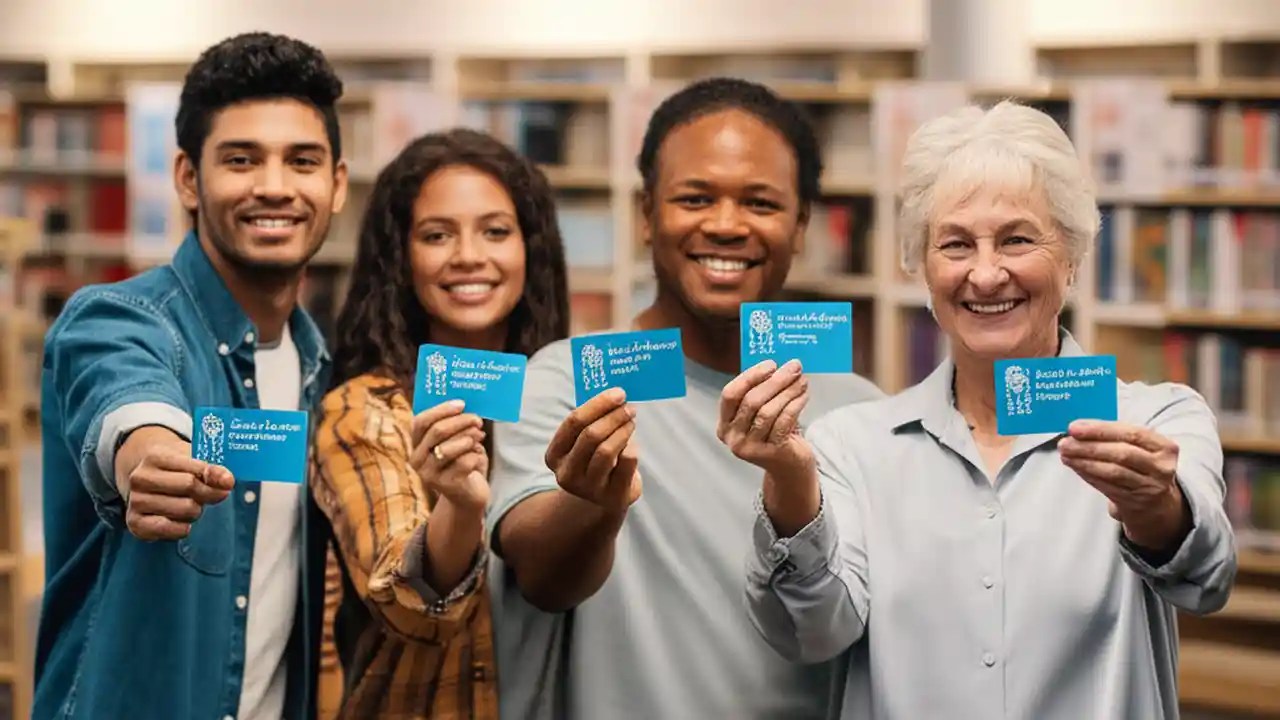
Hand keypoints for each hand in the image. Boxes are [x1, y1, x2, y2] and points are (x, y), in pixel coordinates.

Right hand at [124, 441, 234, 540]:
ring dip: (195, 511)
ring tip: (189, 505)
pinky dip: (182, 528)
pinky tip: (181, 521)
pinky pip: (169, 529)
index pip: (194, 469)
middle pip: (189, 487)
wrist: (148, 482)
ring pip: (184, 509)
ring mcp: (135, 501)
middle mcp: (140, 478)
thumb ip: (210, 471)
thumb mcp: (192, 462)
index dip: (215, 476)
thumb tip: (227, 481)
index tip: (229, 482)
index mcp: (155, 457)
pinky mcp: (135, 523)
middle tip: (210, 494)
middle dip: (207, 493)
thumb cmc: (176, 471)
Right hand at [410, 400, 488, 511]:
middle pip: (437, 432)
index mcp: (416, 444)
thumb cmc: (461, 462)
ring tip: (480, 436)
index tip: (461, 404)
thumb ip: (454, 426)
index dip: (441, 410)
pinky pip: (464, 463)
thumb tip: (466, 406)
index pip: (421, 421)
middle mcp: (417, 460)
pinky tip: (479, 457)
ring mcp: (430, 475)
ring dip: (469, 438)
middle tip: (477, 419)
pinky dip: (476, 456)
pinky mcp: (447, 485)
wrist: (467, 495)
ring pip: (450, 448)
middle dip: (461, 422)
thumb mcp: (454, 442)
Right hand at [544, 387, 640, 516]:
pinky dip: (632, 447)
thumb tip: (616, 395)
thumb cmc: (594, 461)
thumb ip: (592, 421)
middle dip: (613, 416)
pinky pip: (626, 463)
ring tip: (631, 422)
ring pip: (607, 450)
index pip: (574, 422)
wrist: (604, 500)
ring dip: (623, 430)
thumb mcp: (584, 444)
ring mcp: (589, 488)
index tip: (618, 393)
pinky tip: (632, 444)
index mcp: (554, 456)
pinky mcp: (612, 496)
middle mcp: (567, 474)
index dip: (598, 404)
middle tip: (629, 408)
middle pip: (591, 435)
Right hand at [718, 359, 811, 477]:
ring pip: (769, 411)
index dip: (750, 376)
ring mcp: (751, 448)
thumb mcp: (760, 415)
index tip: (771, 364)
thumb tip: (780, 366)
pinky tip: (804, 396)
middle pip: (751, 401)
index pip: (730, 394)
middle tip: (794, 367)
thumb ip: (761, 393)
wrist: (789, 468)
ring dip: (788, 391)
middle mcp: (733, 438)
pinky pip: (784, 421)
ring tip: (802, 380)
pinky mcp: (771, 453)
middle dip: (775, 381)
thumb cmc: (774, 434)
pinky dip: (795, 405)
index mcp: (725, 425)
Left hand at [1058, 420, 1191, 551]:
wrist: (1156, 502)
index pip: (1132, 433)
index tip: (1075, 428)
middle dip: (1089, 447)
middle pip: (1122, 454)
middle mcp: (1161, 467)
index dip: (1101, 430)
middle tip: (1065, 443)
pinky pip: (1107, 486)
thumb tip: (1078, 429)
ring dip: (1084, 462)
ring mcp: (1149, 487)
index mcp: (1165, 447)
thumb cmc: (1141, 464)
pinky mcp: (1134, 502)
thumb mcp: (1139, 447)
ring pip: (1113, 472)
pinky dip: (1088, 475)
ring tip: (1066, 455)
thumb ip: (1113, 435)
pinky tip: (1075, 466)